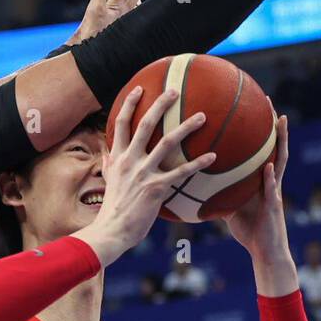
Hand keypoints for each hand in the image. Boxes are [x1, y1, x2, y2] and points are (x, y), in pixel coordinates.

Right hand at [78, 87, 214, 266]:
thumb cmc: (113, 210)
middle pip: (145, 125)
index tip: (139, 89)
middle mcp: (129, 161)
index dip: (129, 104)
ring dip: (186, 127)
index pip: (121, 124)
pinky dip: (198, 163)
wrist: (112, 231)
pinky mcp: (156, 188)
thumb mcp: (109, 182)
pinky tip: (213, 156)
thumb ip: (110, 164)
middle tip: (174, 91)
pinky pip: (181, 172)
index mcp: (118, 158)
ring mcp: (143, 173)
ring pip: (167, 142)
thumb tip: (107, 151)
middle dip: (160, 105)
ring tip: (202, 116)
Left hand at [224, 114, 296, 294]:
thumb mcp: (229, 205)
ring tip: (279, 121)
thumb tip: (192, 182)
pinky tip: (269, 167)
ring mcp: (275, 191)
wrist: (265, 252)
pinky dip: (271, 179)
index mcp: (260, 178)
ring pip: (281, 161)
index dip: (257, 128)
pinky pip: (272, 191)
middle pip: (273, 146)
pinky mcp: (275, 207)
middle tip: (268, 100)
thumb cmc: (248, 230)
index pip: (259, 148)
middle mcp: (271, 180)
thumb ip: (217, 191)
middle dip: (272, 124)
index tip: (251, 105)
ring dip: (281, 141)